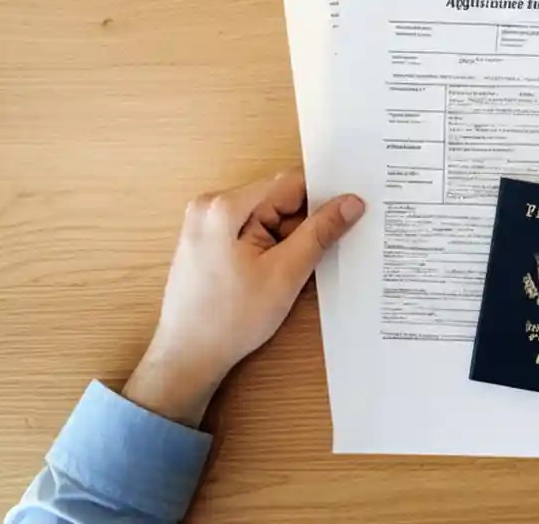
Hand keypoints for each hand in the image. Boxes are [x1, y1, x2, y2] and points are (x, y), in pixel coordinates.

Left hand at [123, 170, 363, 426]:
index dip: (323, 196)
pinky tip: (282, 270)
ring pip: (265, 216)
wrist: (186, 356)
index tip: (351, 213)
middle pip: (276, 198)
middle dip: (305, 220)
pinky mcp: (206, 242)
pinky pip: (249, 230)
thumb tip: (352, 201)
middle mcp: (210, 206)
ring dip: (289, 236)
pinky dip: (271, 244)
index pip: (289, 183)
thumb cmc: (232, 318)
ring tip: (304, 265)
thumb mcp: (285, 274)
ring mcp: (205, 224)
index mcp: (225, 206)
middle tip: (331, 247)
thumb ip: (320, 233)